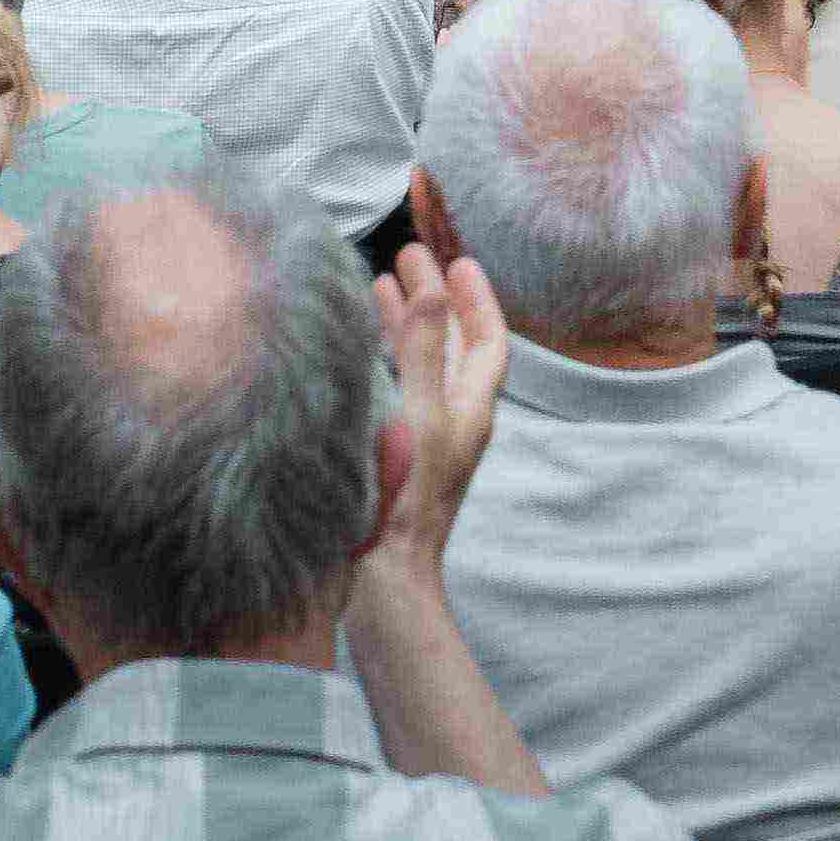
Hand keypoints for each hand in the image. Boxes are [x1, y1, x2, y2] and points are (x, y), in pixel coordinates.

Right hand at [371, 242, 513, 568]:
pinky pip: (392, 389)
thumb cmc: (403, 501)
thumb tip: (432, 292)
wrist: (382, 580)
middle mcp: (451, 423)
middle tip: (411, 260)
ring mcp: (422, 439)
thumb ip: (421, 353)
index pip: (487, 342)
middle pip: (450, 348)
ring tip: (377, 287)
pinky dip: (379, 358)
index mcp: (470, 412)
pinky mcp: (393, 454)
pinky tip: (353, 347)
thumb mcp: (418, 417)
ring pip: (418, 367)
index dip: (476, 298)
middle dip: (434, 302)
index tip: (458, 261)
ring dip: (403, 325)